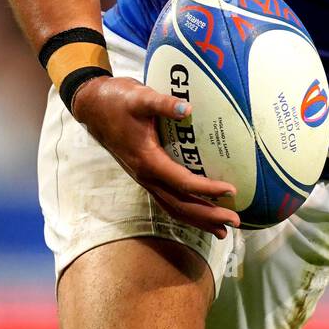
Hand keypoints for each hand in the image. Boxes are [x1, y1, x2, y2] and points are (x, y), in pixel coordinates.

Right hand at [70, 74, 240, 238]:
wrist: (93, 106)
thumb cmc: (117, 101)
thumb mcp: (140, 97)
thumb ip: (163, 104)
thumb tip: (188, 108)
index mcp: (147, 160)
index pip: (182, 182)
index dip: (207, 189)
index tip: (231, 190)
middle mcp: (146, 175)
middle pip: (180, 205)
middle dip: (207, 216)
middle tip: (234, 222)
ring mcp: (144, 178)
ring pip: (173, 207)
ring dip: (198, 219)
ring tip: (222, 231)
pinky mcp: (146, 174)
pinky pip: (168, 200)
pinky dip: (186, 210)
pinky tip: (200, 214)